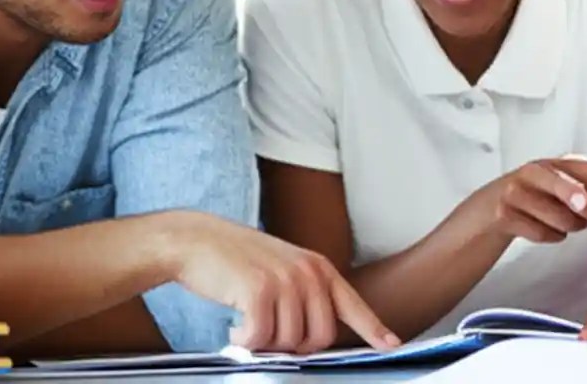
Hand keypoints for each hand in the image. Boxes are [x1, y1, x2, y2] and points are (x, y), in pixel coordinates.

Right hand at [165, 212, 399, 353]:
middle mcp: (307, 272)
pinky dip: (243, 341)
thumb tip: (313, 338)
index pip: (351, 304)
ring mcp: (285, 280)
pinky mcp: (259, 291)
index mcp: (317, 267)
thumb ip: (304, 295)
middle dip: (292, 346)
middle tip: (268, 334)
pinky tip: (233, 327)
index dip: (372, 328)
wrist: (196, 240)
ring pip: (288, 343)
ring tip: (247, 323)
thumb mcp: (281, 268)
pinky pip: (260, 339)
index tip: (390, 344)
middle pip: (319, 338)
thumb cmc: (235, 259)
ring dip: (264, 343)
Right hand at [468, 157, 586, 243]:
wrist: (482, 214)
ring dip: (561, 229)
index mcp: (563, 164)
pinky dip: (543, 237)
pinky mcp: (506, 208)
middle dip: (585, 215)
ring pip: (566, 222)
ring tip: (544, 218)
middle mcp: (543, 169)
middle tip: (571, 212)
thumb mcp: (566, 194)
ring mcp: (522, 187)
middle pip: (586, 200)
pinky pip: (544, 234)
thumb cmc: (532, 203)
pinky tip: (530, 226)